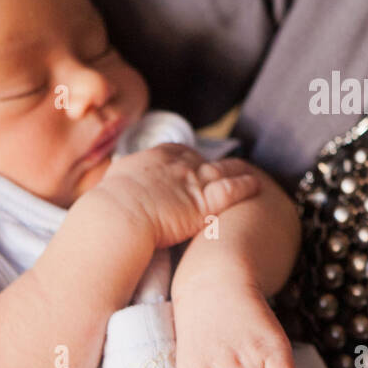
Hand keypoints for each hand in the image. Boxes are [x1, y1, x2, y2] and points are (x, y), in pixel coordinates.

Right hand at [90, 145, 260, 247]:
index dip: (189, 158)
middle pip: (203, 159)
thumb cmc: (110, 206)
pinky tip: (256, 185)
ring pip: (223, 170)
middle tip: (224, 167)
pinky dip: (246, 185)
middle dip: (213, 164)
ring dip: (237, 169)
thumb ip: (125, 177)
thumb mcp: (116, 182)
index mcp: (155, 157)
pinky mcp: (205, 201)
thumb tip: (120, 177)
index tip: (195, 163)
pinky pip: (233, 189)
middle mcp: (178, 164)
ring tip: (247, 170)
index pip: (179, 151)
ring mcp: (194, 181)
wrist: (118, 217)